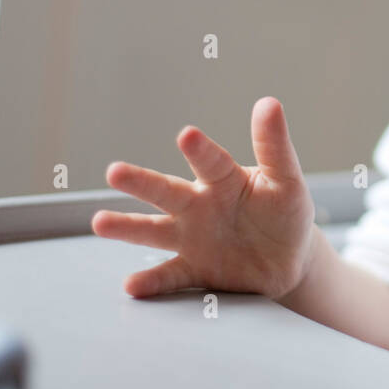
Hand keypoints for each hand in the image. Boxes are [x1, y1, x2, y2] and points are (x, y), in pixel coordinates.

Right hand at [92, 97, 317, 299]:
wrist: (288, 259)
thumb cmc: (284, 213)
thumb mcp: (286, 180)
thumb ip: (275, 147)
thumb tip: (269, 103)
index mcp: (223, 179)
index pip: (211, 162)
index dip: (200, 150)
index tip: (187, 135)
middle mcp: (198, 205)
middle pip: (167, 191)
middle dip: (141, 182)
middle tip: (115, 172)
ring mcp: (192, 238)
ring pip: (155, 231)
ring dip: (128, 227)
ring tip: (100, 222)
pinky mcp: (196, 269)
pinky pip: (171, 276)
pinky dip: (152, 281)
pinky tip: (132, 285)